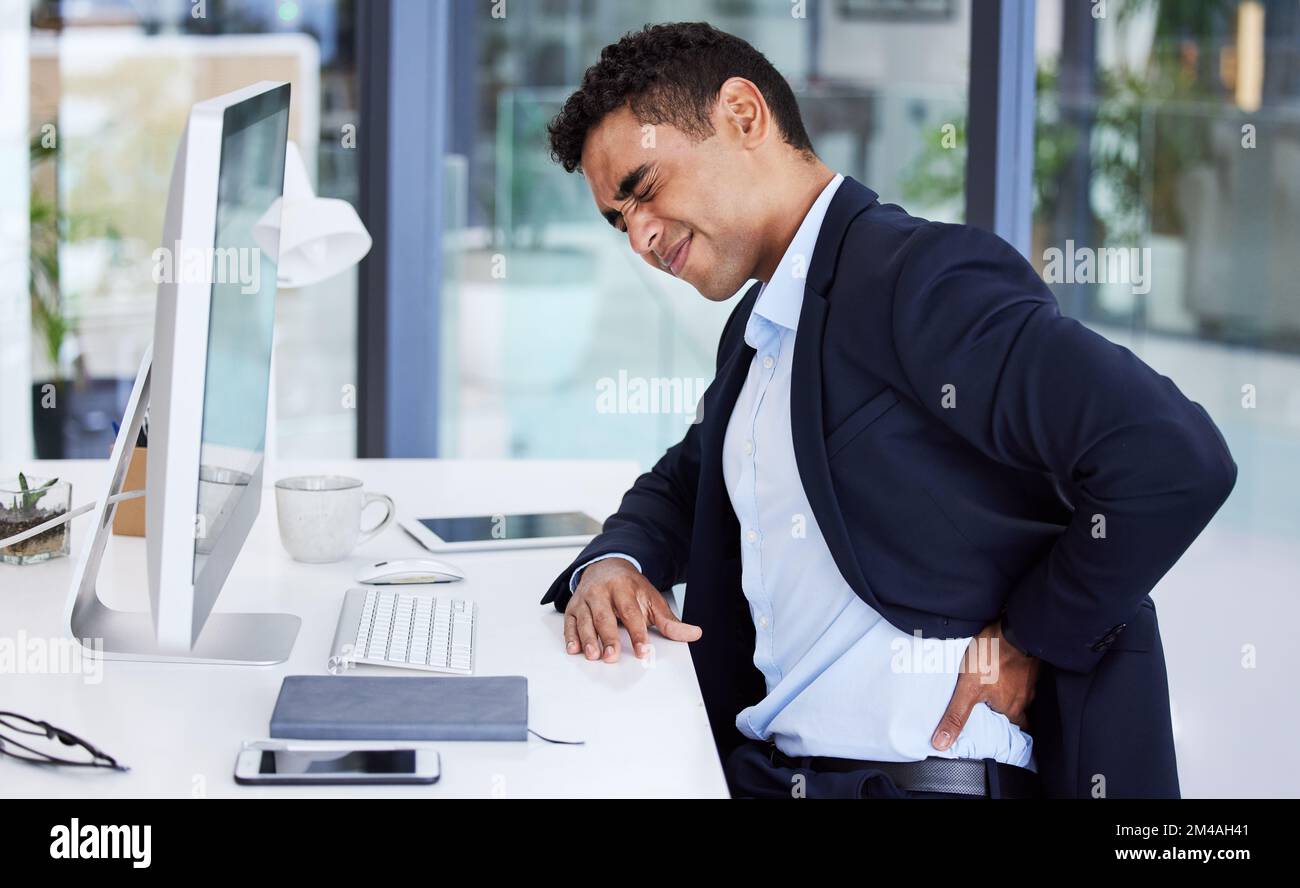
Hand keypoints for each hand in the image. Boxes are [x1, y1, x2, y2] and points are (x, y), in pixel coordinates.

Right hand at [564, 557, 701, 661]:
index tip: (643, 651)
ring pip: (585, 620)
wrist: (606, 566)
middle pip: (604, 616)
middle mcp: (602, 591)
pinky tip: (574, 649)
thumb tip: (693, 634)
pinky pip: (569, 622)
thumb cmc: (630, 587)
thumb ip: (669, 621)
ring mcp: (585, 598)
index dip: (637, 633)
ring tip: (593, 655)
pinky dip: (571, 636)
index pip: (631, 612)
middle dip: (608, 637)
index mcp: (624, 587)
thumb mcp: (652, 600)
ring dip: (588, 639)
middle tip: (612, 657)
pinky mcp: (572, 607)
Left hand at [931, 620, 1038, 751]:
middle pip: (1015, 711)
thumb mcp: (968, 689)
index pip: (1013, 729)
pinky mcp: (1028, 663)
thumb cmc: (993, 659)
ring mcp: (1028, 680)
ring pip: (1018, 693)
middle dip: (1003, 711)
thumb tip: (942, 743)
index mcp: (1012, 709)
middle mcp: (1024, 698)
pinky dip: (1011, 675)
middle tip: (990, 709)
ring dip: (1007, 692)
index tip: (996, 733)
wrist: (1014, 630)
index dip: (1005, 731)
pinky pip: (1020, 675)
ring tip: (991, 687)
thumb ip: (956, 716)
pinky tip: (999, 668)